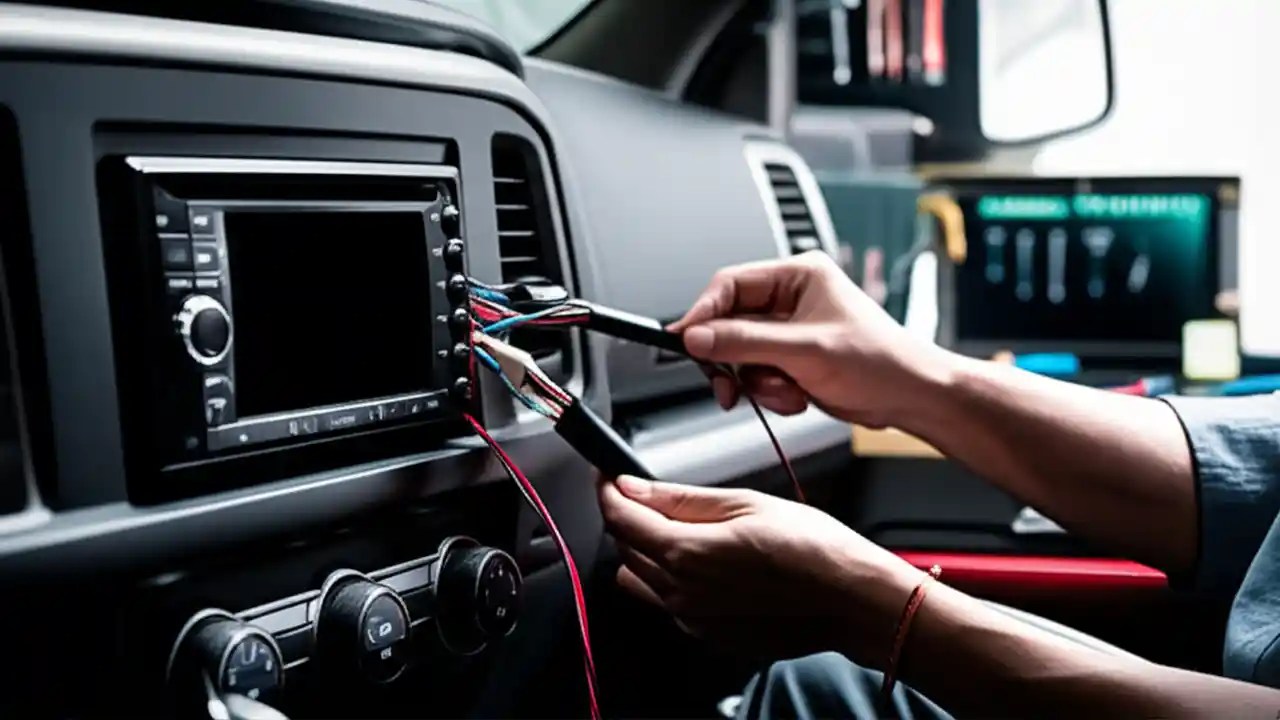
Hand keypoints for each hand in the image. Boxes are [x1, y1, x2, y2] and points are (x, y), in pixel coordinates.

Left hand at [599, 475, 922, 663]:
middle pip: (623, 547)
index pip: (618, 517)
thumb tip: (634, 486)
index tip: (609, 473)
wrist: (852, 599)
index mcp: (685, 554)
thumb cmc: (812, 549)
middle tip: (651, 493)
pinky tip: (706, 560)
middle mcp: (680, 593)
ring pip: (640, 578)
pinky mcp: (708, 634)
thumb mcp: (744, 502)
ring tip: (681, 528)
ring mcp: (693, 619)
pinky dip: (671, 578)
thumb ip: (680, 497)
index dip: (607, 488)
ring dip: (645, 550)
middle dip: (628, 516)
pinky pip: (668, 602)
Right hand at [670, 251, 951, 427]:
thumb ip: (744, 342)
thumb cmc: (879, 361)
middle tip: (726, 384)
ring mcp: (790, 331)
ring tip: (785, 391)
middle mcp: (791, 298)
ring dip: (756, 381)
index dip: (703, 313)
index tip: (685, 340)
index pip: (730, 285)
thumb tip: (697, 337)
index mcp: (798, 276)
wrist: (910, 397)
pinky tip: (796, 397)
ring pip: (740, 354)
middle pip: (730, 323)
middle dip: (731, 359)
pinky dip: (770, 392)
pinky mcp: (792, 360)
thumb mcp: (804, 350)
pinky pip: (758, 374)